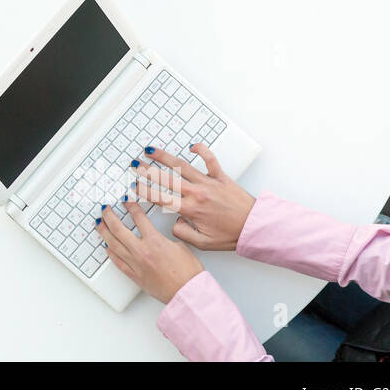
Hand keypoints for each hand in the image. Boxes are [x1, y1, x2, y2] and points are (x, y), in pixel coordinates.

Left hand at [97, 201, 202, 303]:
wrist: (187, 293)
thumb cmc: (188, 273)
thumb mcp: (181, 247)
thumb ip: (166, 238)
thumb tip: (159, 235)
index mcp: (155, 241)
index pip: (138, 217)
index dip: (130, 206)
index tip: (125, 201)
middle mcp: (142, 251)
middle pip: (118, 229)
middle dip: (109, 216)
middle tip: (105, 209)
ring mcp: (136, 264)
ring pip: (113, 244)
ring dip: (104, 232)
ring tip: (99, 224)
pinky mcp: (134, 276)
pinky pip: (117, 262)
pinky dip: (110, 253)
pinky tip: (107, 247)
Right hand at [135, 145, 256, 251]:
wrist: (254, 226)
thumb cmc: (231, 235)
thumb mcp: (203, 243)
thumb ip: (183, 233)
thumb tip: (173, 223)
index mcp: (191, 209)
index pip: (161, 197)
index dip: (144, 191)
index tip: (135, 187)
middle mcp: (197, 192)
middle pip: (166, 178)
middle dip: (147, 171)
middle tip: (136, 166)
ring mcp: (208, 182)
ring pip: (182, 165)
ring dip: (164, 157)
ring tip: (150, 151)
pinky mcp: (221, 177)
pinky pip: (210, 159)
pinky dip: (201, 150)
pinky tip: (192, 146)